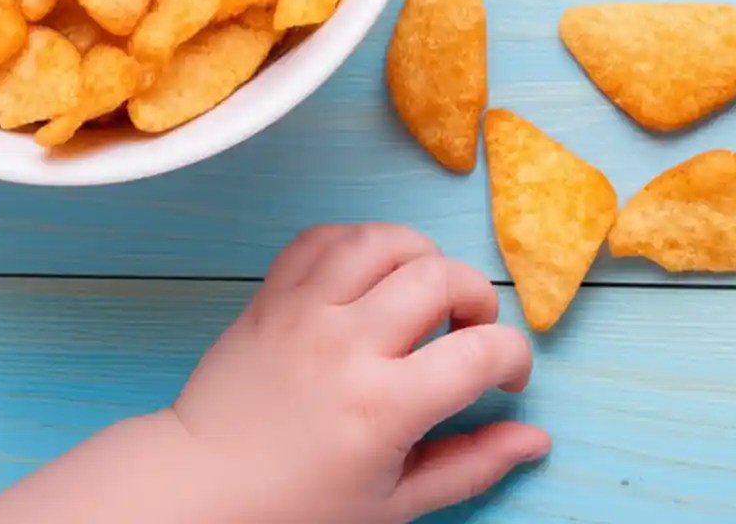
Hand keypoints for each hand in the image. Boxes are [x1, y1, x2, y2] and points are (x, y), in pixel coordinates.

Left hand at [171, 223, 549, 522]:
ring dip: (421, 257)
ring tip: (422, 294)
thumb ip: (472, 466)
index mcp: (384, 407)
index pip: (483, 352)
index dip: (515, 358)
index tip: (505, 378)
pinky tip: (370, 276)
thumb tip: (536, 440)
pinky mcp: (273, 296)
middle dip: (477, 298)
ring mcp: (305, 312)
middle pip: (441, 277)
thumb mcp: (395, 504)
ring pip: (383, 240)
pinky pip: (323, 237)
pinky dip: (359, 244)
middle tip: (468, 333)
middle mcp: (347, 346)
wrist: (200, 489)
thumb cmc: (296, 508)